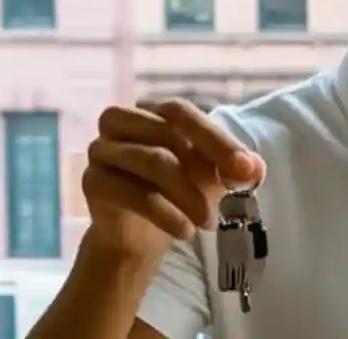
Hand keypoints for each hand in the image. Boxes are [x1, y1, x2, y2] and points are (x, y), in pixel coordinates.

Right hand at [81, 98, 265, 258]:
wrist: (139, 235)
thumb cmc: (177, 192)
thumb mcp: (212, 177)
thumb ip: (234, 168)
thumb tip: (255, 168)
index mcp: (152, 111)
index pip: (181, 111)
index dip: (215, 138)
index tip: (245, 169)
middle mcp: (122, 121)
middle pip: (165, 131)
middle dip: (203, 167)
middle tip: (229, 196)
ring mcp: (102, 149)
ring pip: (151, 160)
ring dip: (186, 194)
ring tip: (208, 223)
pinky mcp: (93, 181)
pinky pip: (128, 191)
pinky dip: (162, 213)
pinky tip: (184, 230)